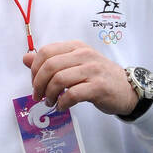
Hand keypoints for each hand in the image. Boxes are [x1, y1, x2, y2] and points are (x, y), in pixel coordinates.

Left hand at [23, 41, 137, 116]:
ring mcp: (92, 70)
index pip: (46, 51)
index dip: (35, 69)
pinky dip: (62, 103)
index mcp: (76, 47)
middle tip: (38, 96)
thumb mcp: (74, 63)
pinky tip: (62, 106)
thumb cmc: (98, 77)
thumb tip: (26, 58)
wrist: (127, 89)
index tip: (35, 82)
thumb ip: (51, 60)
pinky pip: (72, 94)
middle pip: (49, 66)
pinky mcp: (98, 87)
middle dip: (39, 83)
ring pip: (59, 79)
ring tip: (50, 102)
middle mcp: (84, 55)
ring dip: (49, 95)